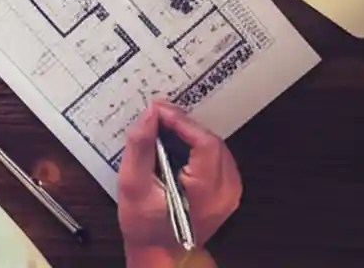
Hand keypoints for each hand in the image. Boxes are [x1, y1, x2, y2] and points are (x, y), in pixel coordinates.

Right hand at [117, 100, 241, 265]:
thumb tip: (150, 114)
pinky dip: (197, 146)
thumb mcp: (132, 185)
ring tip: (165, 126)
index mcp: (207, 192)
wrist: (159, 253)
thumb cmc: (145, 225)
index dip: (182, 121)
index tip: (159, 110)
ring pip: (215, 147)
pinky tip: (179, 143)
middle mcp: (226, 191)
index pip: (204, 142)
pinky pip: (217, 157)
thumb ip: (141, 147)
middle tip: (158, 115)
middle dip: (185, 125)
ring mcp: (231, 192)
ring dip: (191, 134)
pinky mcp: (228, 191)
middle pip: (211, 141)